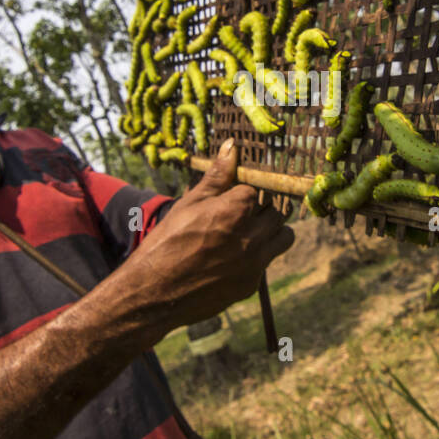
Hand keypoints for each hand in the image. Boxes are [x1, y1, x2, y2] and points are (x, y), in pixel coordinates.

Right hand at [116, 138, 293, 334]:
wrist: (153, 293)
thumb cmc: (167, 242)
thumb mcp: (189, 204)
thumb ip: (216, 176)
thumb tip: (232, 146)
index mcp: (236, 211)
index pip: (256, 189)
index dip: (245, 191)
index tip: (235, 195)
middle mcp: (252, 237)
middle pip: (279, 211)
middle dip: (265, 207)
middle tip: (246, 211)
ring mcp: (254, 264)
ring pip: (285, 237)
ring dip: (273, 230)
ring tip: (250, 232)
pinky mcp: (251, 285)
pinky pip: (266, 263)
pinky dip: (257, 257)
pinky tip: (232, 258)